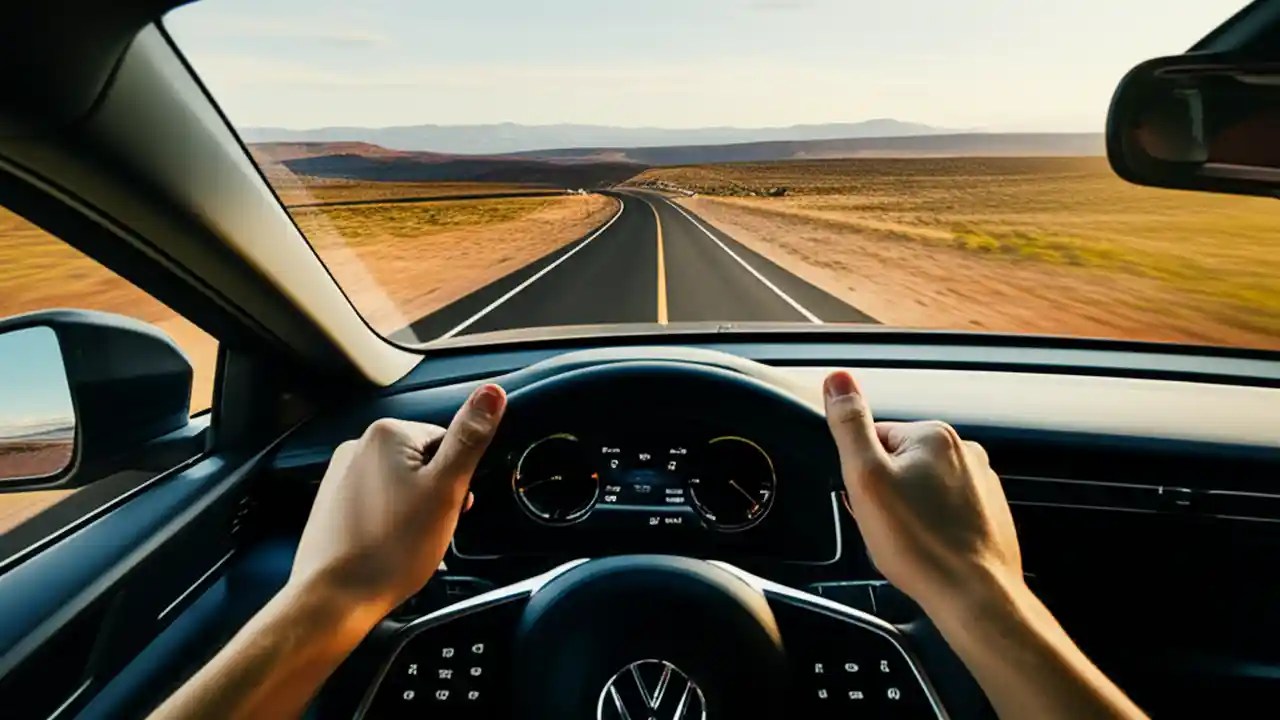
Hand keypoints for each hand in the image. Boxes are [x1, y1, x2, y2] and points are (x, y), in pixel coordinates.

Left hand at [289, 384, 506, 615]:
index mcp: (387, 433)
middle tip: (430, 529)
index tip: (449, 507)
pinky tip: (391, 548)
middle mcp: (358, 446)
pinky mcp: (332, 504)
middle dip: (435, 497)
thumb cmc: (392, 548)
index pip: (447, 443)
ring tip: (409, 544)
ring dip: (415, 512)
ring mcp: (341, 476)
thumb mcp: (446, 490)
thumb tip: (493, 393)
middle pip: (423, 464)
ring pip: (402, 487)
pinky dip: (391, 524)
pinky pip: (378, 505)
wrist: (336, 597)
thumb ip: (470, 439)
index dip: (456, 480)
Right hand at [822, 370, 1020, 611]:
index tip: (870, 502)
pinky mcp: (989, 514)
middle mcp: (965, 451)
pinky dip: (933, 529)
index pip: (875, 440)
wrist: (973, 596)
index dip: (863, 475)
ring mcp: (982, 483)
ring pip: (923, 491)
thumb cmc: (919, 544)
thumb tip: (837, 380)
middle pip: (899, 465)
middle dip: (886, 494)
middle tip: (887, 526)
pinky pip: (946, 513)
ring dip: (909, 513)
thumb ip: (849, 425)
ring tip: (909, 542)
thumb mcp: (866, 477)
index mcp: (934, 435)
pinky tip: (928, 550)